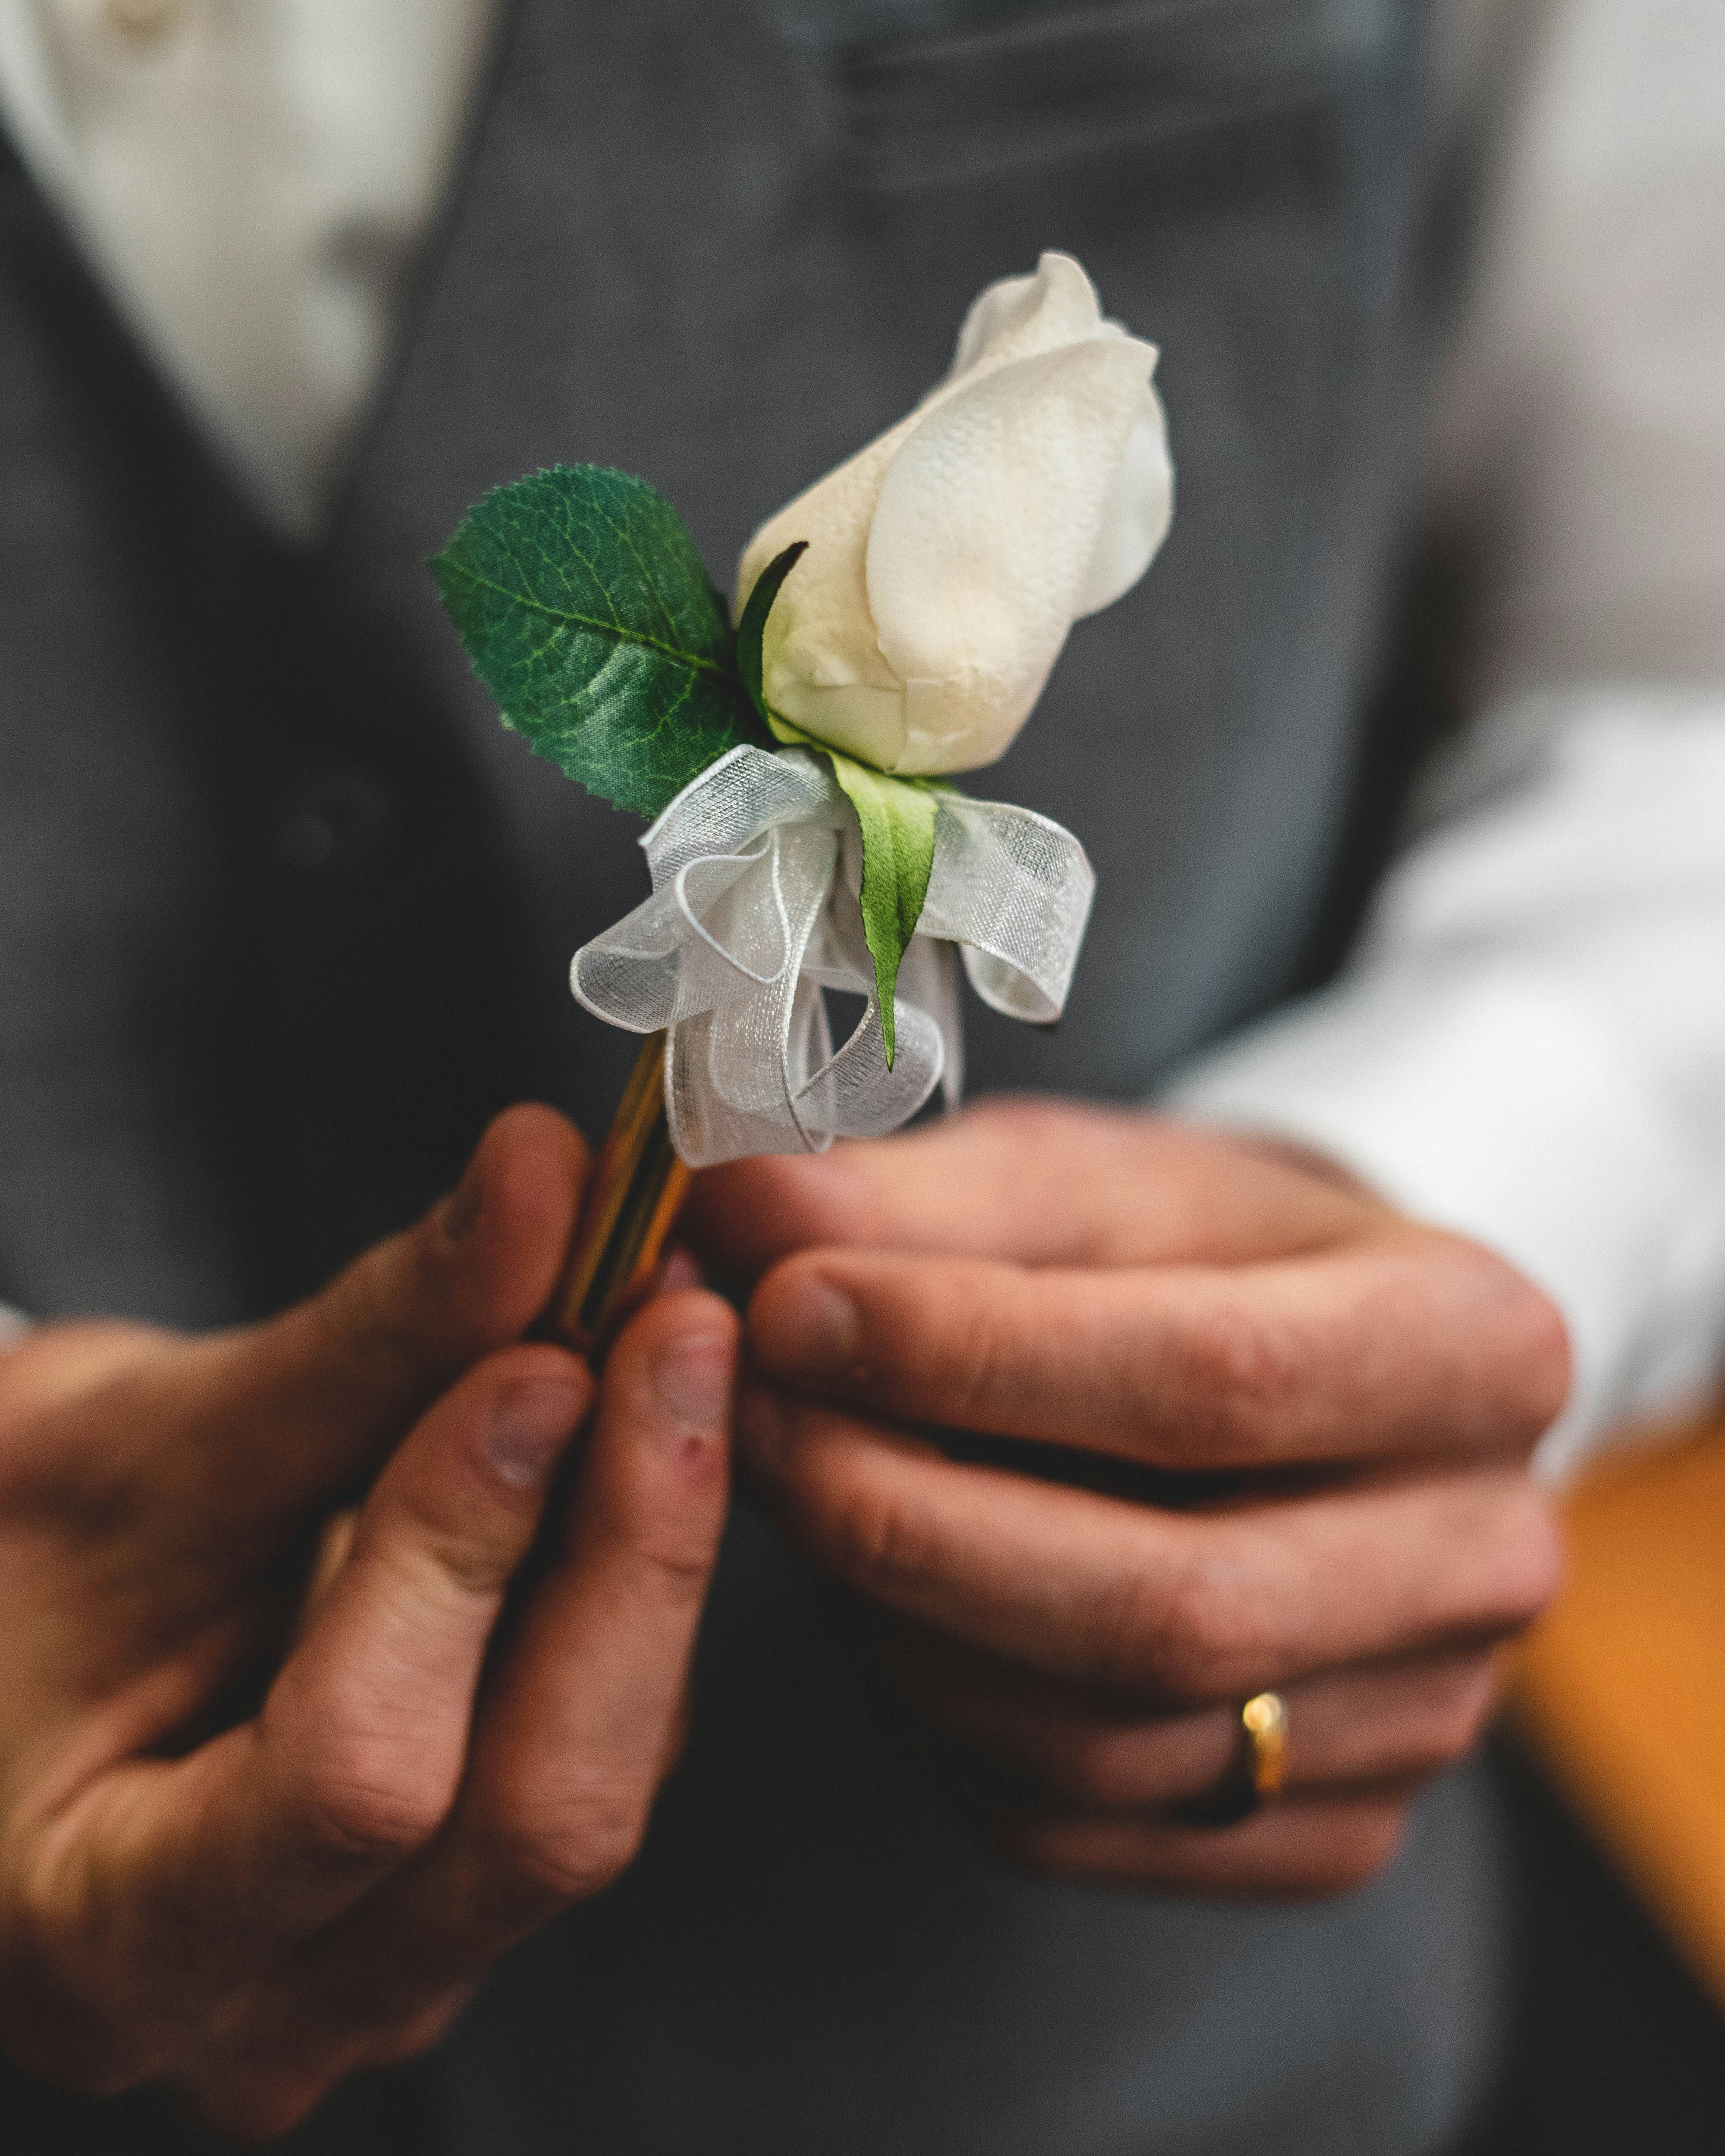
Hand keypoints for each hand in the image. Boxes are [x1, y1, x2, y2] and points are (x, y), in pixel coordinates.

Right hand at [0, 1106, 736, 2137]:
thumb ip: (364, 1339)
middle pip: (533, 1818)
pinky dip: (624, 1587)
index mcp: (118, 1938)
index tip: (543, 1355)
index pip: (357, 1783)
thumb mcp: (151, 1448)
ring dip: (651, 1550)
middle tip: (678, 1324)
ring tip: (665, 1350)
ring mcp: (384, 1973)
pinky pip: (591, 1753)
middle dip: (630, 1546)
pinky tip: (631, 1444)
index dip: (464, 1553)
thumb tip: (537, 1179)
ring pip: (590, 1783)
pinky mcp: (460, 1899)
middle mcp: (275, 2009)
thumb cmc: (3, 1558)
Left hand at [691, 1098, 1565, 1896]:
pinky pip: (1082, 1820)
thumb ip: (926, 1194)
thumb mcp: (1091, 1175)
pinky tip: (882, 1604)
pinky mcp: (1328, 1827)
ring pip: (1109, 1739)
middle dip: (908, 1519)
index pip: (1215, 1382)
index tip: (790, 1308)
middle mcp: (1484, 1554)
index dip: (973, 1355)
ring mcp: (1421, 1717)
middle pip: (1170, 1605)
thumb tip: (743, 1207)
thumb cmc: (1200, 1249)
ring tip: (796, 1496)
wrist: (1311, 1369)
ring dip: (900, 1626)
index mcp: (1477, 1347)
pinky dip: (939, 1724)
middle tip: (749, 1421)